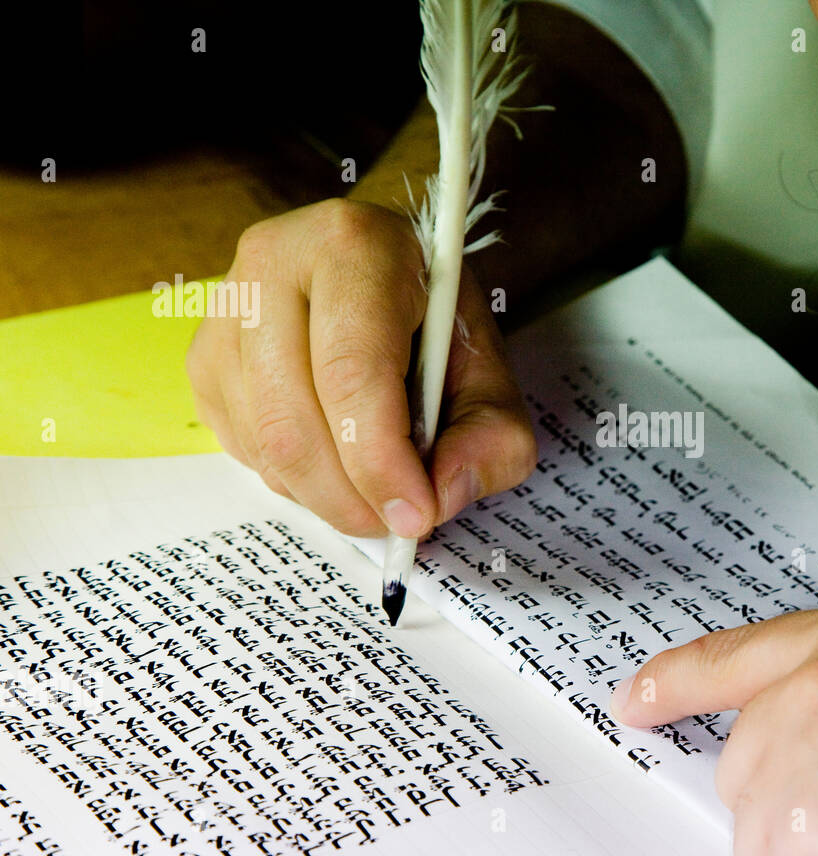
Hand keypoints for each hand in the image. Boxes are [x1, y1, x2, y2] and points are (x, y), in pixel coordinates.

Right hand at [186, 198, 536, 536]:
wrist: (386, 274)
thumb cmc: (433, 320)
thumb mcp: (490, 371)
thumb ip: (491, 436)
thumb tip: (440, 497)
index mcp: (355, 247)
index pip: (352, 373)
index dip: (380, 461)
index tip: (416, 515)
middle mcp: (275, 263)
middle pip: (293, 418)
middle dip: (349, 495)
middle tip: (395, 523)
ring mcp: (227, 308)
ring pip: (262, 442)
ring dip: (323, 494)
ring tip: (373, 489)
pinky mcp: (203, 354)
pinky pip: (240, 447)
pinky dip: (293, 478)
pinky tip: (334, 455)